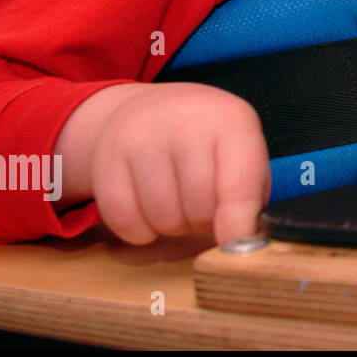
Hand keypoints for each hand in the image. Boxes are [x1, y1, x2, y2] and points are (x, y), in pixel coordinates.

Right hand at [56, 82, 270, 245]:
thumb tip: (242, 242)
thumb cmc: (210, 143)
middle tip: (203, 205)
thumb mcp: (244, 153)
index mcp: (232, 121)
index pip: (239, 185)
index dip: (238, 225)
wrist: (153, 109)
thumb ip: (250, 198)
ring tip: (178, 200)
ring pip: (162, 219)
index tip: (235, 247)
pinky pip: (123, 220)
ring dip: (173, 226)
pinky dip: (139, 229)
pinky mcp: (105, 156)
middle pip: (199, 209)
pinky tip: (148, 207)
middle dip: (205, 222)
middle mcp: (185, 122)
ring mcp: (141, 136)